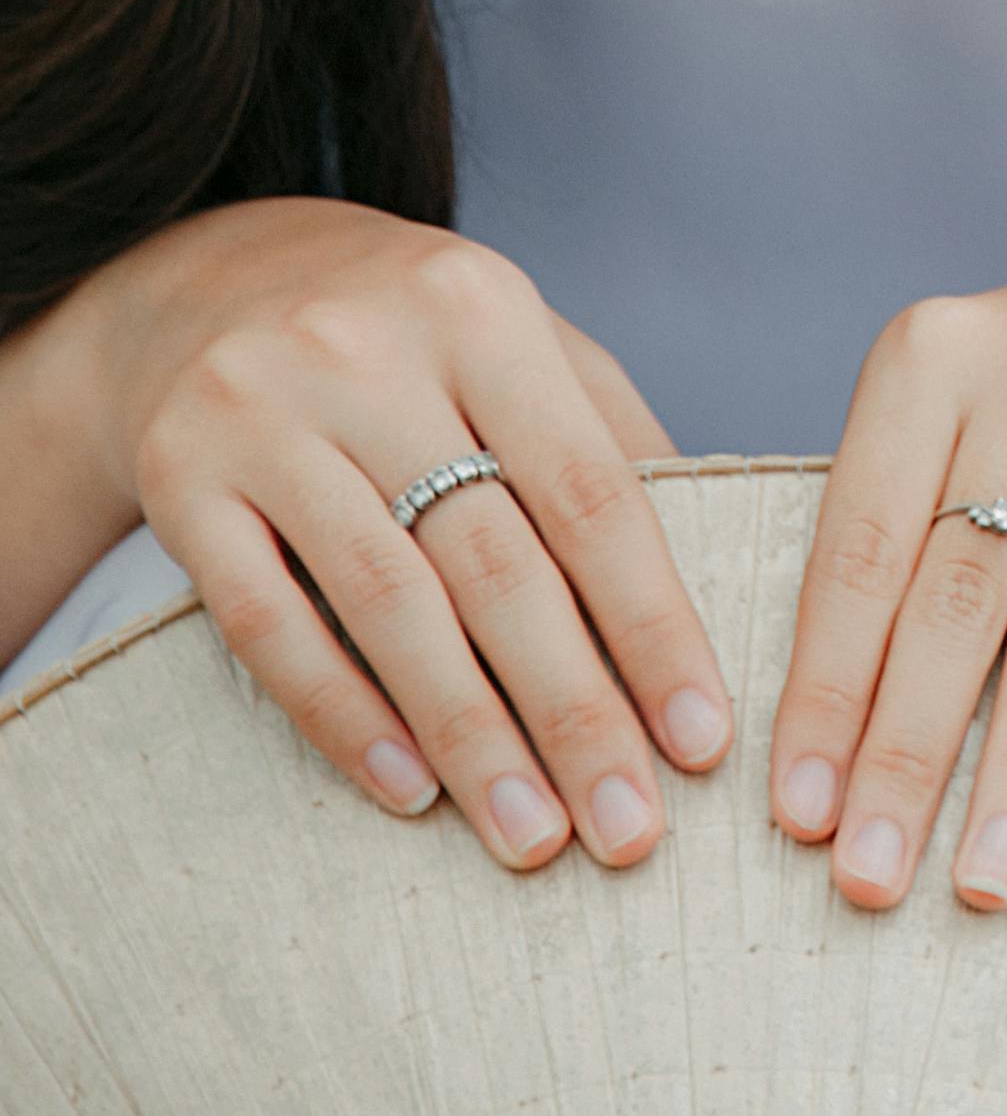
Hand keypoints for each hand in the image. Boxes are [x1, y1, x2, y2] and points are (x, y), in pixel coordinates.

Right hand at [79, 197, 732, 873]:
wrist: (202, 280)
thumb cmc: (406, 332)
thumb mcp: (514, 338)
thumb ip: (607, 434)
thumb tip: (715, 568)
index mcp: (480, 309)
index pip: (590, 492)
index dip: (651, 624)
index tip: (703, 742)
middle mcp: (369, 352)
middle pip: (495, 561)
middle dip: (575, 710)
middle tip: (632, 832)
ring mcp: (262, 414)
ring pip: (388, 604)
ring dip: (471, 737)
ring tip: (534, 835)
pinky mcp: (182, 481)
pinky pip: (266, 622)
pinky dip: (344, 715)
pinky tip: (409, 790)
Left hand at [771, 265, 1006, 916]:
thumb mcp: (939, 441)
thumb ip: (885, 559)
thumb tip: (817, 768)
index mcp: (932, 349)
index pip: (863, 550)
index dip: (829, 690)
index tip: (800, 819)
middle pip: (964, 590)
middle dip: (909, 749)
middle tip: (869, 878)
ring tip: (983, 880)